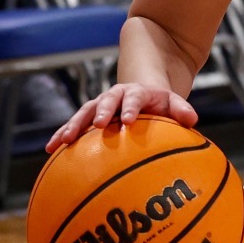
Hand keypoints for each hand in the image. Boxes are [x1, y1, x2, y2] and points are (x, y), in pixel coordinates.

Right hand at [46, 81, 198, 151]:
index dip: (129, 107)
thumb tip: (192, 119)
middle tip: (97, 125)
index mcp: (135, 93)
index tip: (127, 120)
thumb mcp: (172, 103)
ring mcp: (99, 106)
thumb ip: (182, 109)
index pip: (133, 98)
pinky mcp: (88, 118)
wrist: (140, 92)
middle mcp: (114, 97)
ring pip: (83, 114)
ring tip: (62, 141)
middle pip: (105, 102)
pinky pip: (74, 126)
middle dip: (100, 113)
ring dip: (73, 126)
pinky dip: (62, 135)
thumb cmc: (159, 103)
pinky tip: (50, 150)